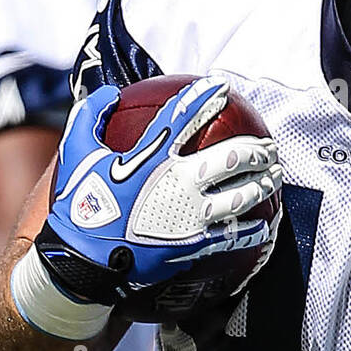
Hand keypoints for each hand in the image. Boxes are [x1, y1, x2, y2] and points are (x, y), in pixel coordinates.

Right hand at [34, 77, 281, 308]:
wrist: (83, 264)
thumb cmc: (78, 208)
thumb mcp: (75, 154)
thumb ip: (91, 116)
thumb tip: (109, 93)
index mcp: (152, 157)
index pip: (184, 116)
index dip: (205, 97)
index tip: (222, 87)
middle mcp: (180, 183)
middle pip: (231, 158)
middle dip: (255, 149)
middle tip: (268, 146)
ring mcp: (191, 215)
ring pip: (242, 195)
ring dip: (264, 183)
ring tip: (275, 176)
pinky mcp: (195, 245)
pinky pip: (234, 236)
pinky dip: (255, 231)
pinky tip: (267, 226)